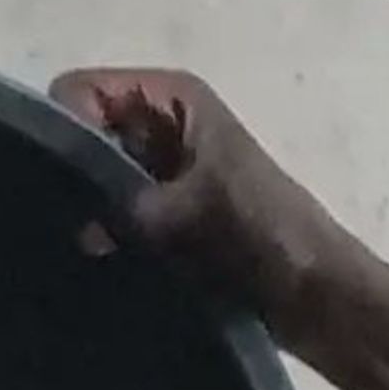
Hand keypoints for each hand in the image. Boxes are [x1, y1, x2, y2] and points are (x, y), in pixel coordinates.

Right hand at [49, 67, 349, 344]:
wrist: (323, 300)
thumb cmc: (274, 234)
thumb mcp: (200, 205)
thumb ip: (131, 203)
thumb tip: (81, 225)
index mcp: (172, 97)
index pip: (80, 89)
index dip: (65, 128)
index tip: (66, 180)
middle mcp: (160, 125)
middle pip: (82, 135)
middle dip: (74, 176)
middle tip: (72, 223)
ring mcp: (161, 174)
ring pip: (95, 181)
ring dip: (91, 214)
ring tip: (89, 249)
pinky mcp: (165, 221)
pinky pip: (114, 220)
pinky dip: (107, 239)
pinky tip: (104, 265)